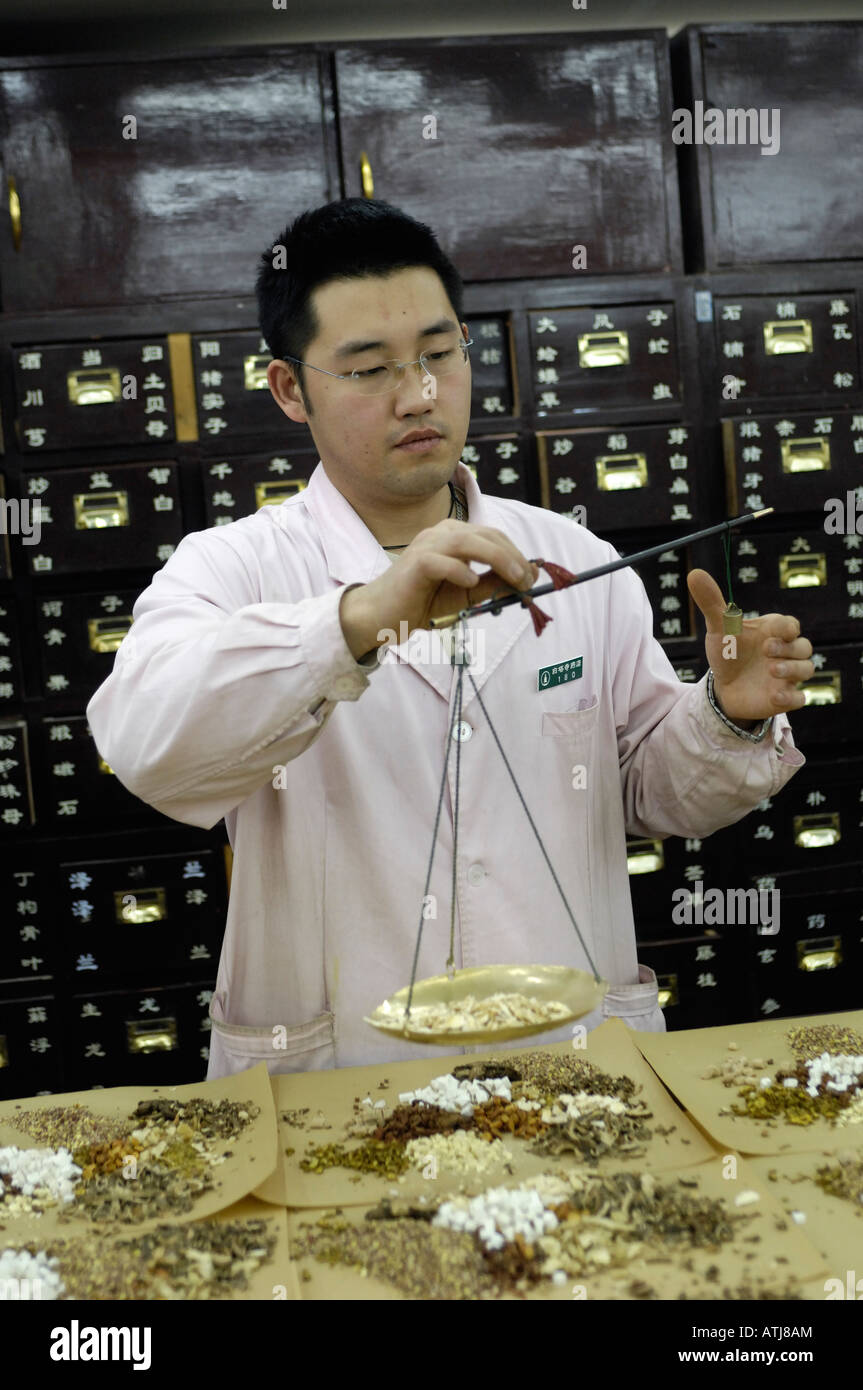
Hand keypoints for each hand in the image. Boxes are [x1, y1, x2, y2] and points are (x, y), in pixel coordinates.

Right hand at [340, 520, 538, 659]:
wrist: (382, 615)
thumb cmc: (422, 603)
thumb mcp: (466, 595)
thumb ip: (491, 585)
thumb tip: (525, 580)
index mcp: (454, 536)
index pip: (494, 536)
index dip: (518, 554)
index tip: (534, 577)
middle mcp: (442, 534)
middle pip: (486, 535)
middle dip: (514, 557)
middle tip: (529, 581)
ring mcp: (427, 546)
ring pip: (468, 542)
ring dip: (497, 558)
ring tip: (515, 578)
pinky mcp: (414, 564)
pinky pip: (441, 562)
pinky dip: (460, 570)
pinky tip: (472, 582)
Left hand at [687, 569, 814, 722]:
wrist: (724, 686)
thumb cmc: (728, 651)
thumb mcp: (718, 628)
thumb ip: (711, 602)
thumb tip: (694, 573)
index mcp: (774, 632)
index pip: (791, 625)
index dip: (788, 627)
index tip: (779, 629)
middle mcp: (786, 653)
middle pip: (804, 647)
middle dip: (790, 648)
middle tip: (767, 649)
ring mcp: (787, 676)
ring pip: (806, 670)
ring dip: (792, 669)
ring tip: (771, 669)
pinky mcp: (783, 698)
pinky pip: (799, 699)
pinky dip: (790, 698)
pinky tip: (774, 697)